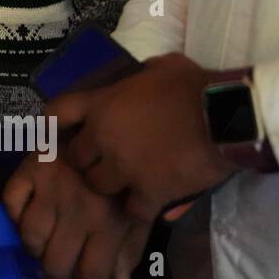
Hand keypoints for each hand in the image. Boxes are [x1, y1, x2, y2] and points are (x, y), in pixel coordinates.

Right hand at [3, 156, 150, 278]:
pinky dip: (13, 214)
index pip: (91, 273)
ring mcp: (50, 188)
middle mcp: (77, 210)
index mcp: (108, 223)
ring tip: (43, 249)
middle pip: (57, 262)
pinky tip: (25, 217)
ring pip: (30, 235)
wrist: (114, 120)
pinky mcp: (30, 166)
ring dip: (34, 249)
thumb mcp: (139, 207)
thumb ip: (131, 246)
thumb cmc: (128, 169)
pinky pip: (11, 200)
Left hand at [51, 53, 238, 222]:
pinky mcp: (149, 192)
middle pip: (77, 159)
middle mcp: (104, 138)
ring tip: (128, 184)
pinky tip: (150, 204)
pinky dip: (140, 209)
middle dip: (88, 161)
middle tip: (106, 162)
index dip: (52, 126)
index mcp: (102, 104)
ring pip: (99, 187)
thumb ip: (143, 74)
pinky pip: (133, 210)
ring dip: (111, 186)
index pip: (57, 113)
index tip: (55, 134)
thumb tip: (144, 75)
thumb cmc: (195, 86)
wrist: (227, 117)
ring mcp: (124, 168)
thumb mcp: (162, 67)